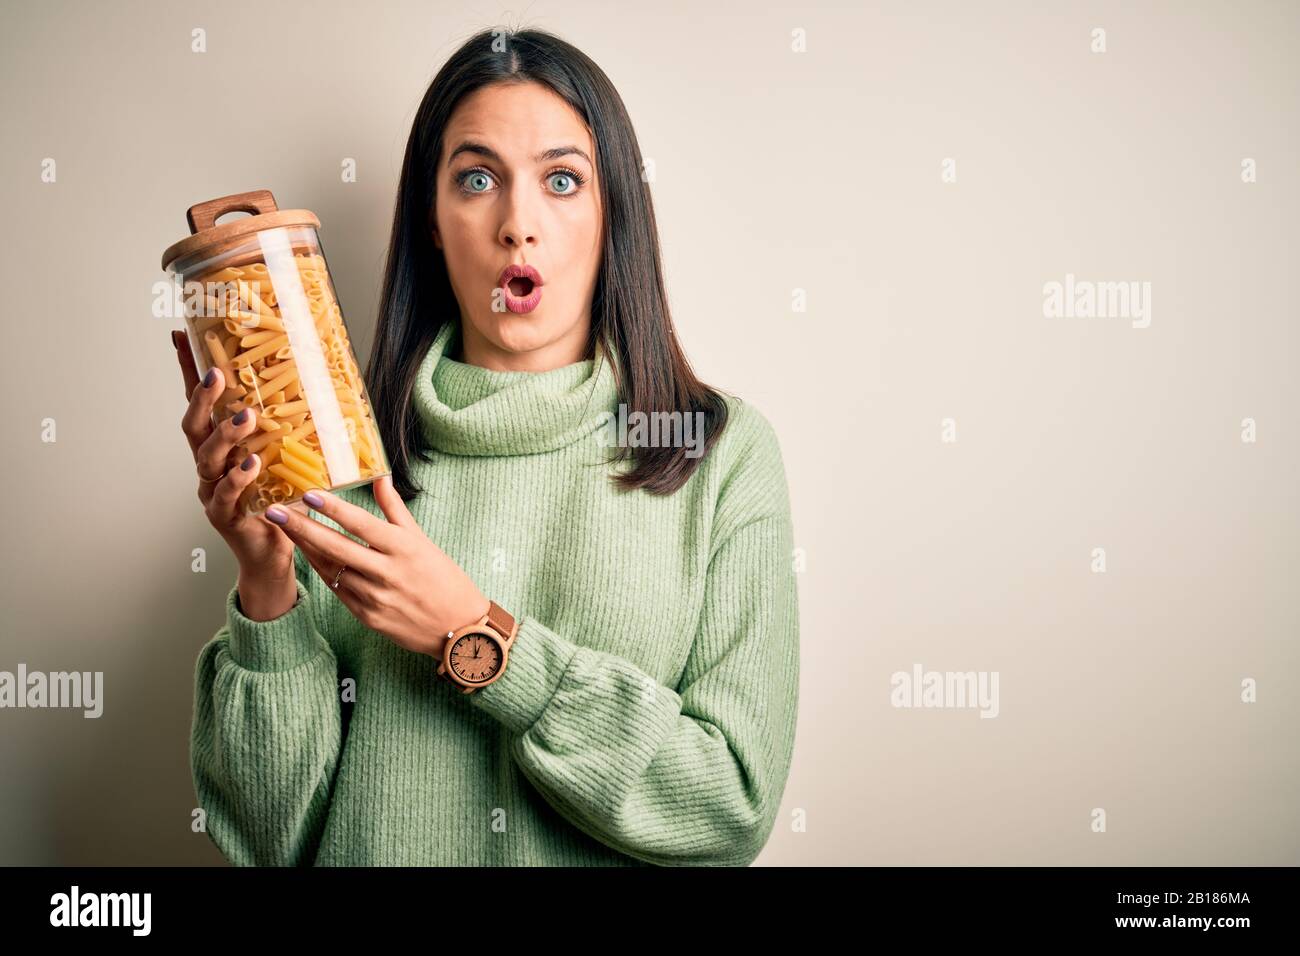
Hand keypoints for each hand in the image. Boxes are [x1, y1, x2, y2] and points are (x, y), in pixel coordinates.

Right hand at [174, 330, 296, 576]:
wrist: (273, 551)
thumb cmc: (279, 498)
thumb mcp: (282, 455)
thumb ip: (287, 427)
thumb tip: (315, 384)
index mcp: (219, 446)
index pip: (199, 403)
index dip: (187, 371)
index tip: (180, 334)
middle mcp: (209, 465)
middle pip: (194, 426)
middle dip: (201, 399)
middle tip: (216, 375)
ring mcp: (212, 490)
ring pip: (207, 459)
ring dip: (225, 435)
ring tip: (245, 417)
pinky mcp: (224, 516)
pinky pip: (223, 495)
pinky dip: (236, 479)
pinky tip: (251, 464)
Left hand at [262, 473, 490, 657]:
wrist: (459, 630)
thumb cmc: (444, 580)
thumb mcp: (423, 541)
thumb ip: (396, 510)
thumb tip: (381, 478)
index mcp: (403, 549)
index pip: (361, 523)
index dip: (334, 509)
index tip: (308, 494)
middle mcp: (387, 572)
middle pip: (336, 546)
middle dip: (302, 528)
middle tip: (274, 512)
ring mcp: (375, 597)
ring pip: (331, 569)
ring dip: (307, 549)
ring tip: (285, 529)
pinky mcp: (368, 618)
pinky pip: (338, 590)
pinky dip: (322, 571)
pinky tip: (309, 556)